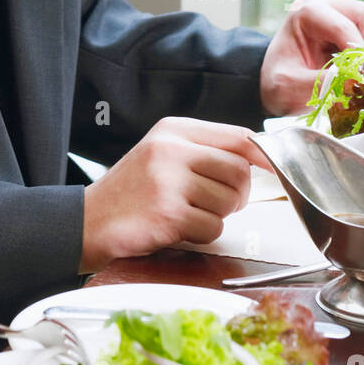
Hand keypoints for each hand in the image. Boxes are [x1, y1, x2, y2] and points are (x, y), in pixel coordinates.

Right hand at [79, 117, 271, 272]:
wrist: (89, 220)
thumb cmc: (132, 191)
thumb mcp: (162, 154)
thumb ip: (203, 151)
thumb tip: (256, 157)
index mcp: (173, 129)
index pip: (236, 136)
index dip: (263, 154)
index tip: (274, 168)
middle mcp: (171, 149)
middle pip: (239, 171)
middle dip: (236, 194)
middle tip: (213, 202)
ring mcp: (169, 181)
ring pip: (229, 202)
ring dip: (215, 216)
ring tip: (185, 213)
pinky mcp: (168, 213)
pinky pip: (213, 228)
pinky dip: (201, 234)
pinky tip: (176, 227)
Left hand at [260, 0, 363, 116]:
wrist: (275, 79)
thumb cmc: (278, 80)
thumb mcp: (288, 86)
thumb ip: (316, 83)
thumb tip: (349, 80)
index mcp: (306, 12)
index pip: (342, 27)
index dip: (360, 53)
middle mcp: (326, 4)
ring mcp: (341, 11)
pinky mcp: (353, 24)